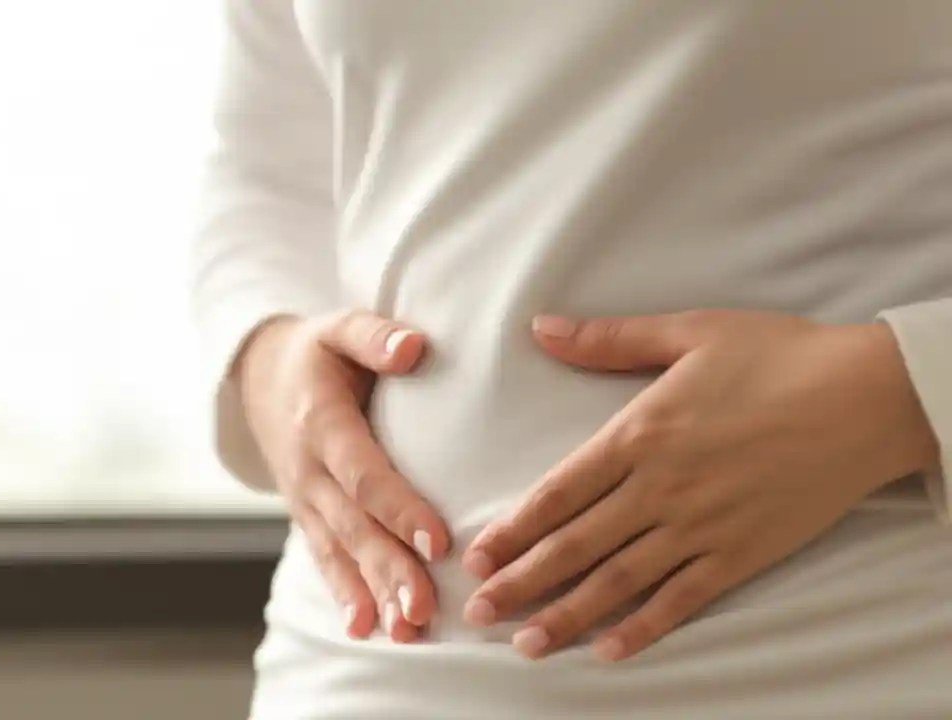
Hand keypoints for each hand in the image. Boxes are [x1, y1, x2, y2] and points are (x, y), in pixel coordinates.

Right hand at [236, 310, 450, 641]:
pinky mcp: (307, 516)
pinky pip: (325, 560)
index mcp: (322, 423)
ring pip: (340, 553)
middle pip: (353, 527)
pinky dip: (345, 596)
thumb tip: (414, 347)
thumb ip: (374, 336)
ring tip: (404, 632)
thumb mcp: (338, 328)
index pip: (363, 473)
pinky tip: (367, 630)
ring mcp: (304, 499)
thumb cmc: (317, 352)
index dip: (398, 507)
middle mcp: (308, 470)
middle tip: (424, 609)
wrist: (257, 379)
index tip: (438, 540)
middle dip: (388, 571)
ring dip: (372, 594)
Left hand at [460, 309, 937, 661]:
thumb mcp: (688, 332)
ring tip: (526, 644)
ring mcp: (701, 526)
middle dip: (521, 583)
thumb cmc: (779, 356)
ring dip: (566, 614)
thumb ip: (609, 340)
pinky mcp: (742, 553)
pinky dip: (643, 627)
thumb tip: (541, 328)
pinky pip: (682, 599)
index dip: (512, 529)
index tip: (476, 557)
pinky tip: (608, 649)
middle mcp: (660, 488)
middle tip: (478, 613)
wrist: (869, 395)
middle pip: (575, 545)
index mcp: (639, 434)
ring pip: (619, 580)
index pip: (558, 493)